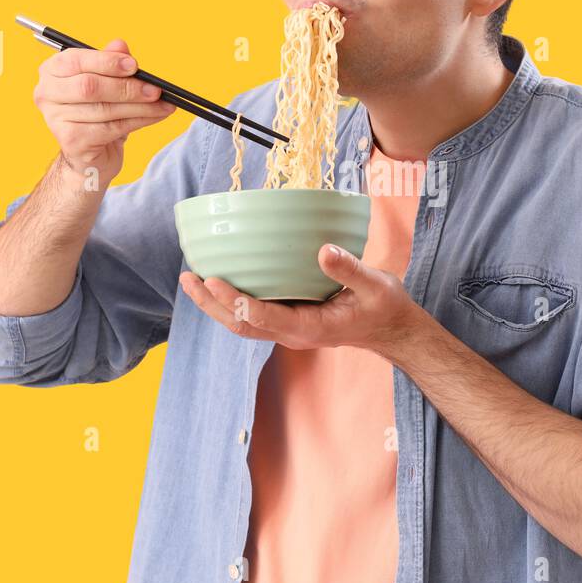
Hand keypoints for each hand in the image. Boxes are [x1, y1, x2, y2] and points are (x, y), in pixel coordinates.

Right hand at [33, 39, 177, 183]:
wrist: (90, 154)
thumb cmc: (96, 111)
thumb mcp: (105, 82)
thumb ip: (111, 62)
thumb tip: (121, 46)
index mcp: (52, 70)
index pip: (76, 60)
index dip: (107, 62)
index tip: (134, 65)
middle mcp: (47, 93)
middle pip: (90, 86)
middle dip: (127, 87)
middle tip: (155, 89)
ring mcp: (55, 119)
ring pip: (105, 109)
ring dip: (141, 106)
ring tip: (164, 104)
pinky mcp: (72, 141)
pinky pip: (111, 128)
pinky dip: (139, 121)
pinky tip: (156, 116)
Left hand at [179, 243, 423, 355]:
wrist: (393, 329)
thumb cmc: (385, 307)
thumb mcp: (375, 285)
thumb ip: (349, 269)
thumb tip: (323, 249)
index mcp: (310, 328)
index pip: (263, 317)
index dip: (236, 300)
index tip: (214, 280)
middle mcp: (293, 333)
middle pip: (241, 325)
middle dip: (212, 303)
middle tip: (188, 276)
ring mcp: (289, 329)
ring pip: (243, 323)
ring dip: (215, 304)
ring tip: (192, 278)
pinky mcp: (290, 319)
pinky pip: (254, 314)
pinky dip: (232, 300)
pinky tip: (221, 280)